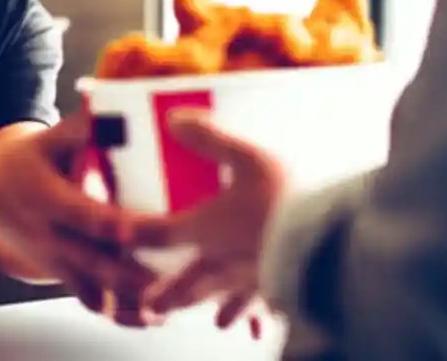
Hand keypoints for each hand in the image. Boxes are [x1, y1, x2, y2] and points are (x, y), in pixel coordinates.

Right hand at [0, 115, 156, 314]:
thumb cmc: (17, 162)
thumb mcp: (43, 139)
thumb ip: (79, 126)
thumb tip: (110, 102)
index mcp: (47, 198)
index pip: (79, 213)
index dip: (106, 222)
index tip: (132, 230)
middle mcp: (50, 234)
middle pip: (91, 259)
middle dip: (125, 273)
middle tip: (162, 282)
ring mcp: (54, 258)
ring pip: (90, 286)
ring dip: (123, 301)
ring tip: (159, 312)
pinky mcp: (59, 272)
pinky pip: (87, 295)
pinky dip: (114, 309)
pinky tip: (144, 318)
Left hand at [130, 110, 286, 322]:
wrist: (328, 243)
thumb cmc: (286, 199)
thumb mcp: (249, 157)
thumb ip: (211, 139)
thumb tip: (174, 119)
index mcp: (207, 229)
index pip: (160, 233)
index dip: (136, 232)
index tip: (118, 236)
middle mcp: (221, 262)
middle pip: (184, 284)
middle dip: (164, 294)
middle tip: (146, 306)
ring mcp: (249, 282)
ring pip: (218, 301)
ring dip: (202, 307)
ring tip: (197, 318)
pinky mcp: (278, 291)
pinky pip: (258, 311)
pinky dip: (250, 318)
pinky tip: (251, 328)